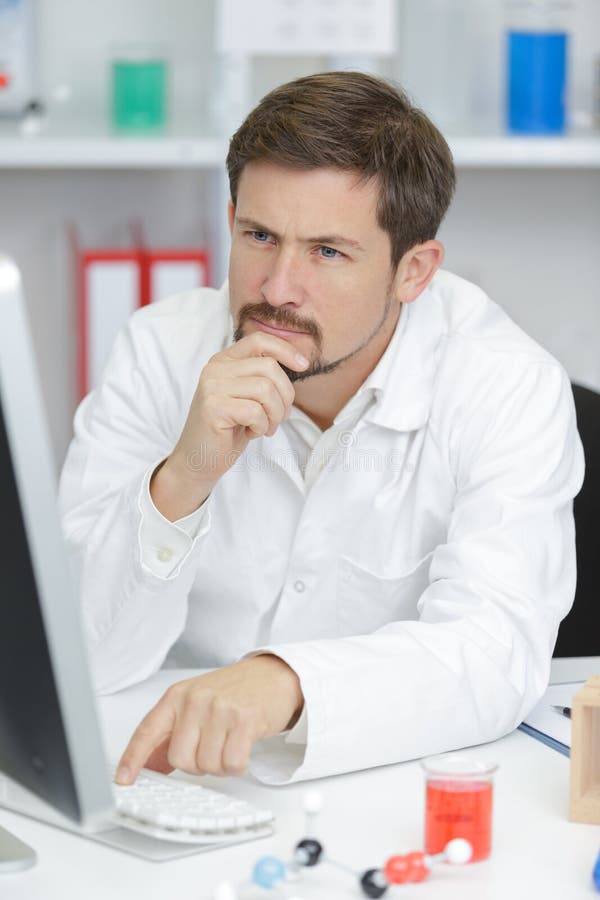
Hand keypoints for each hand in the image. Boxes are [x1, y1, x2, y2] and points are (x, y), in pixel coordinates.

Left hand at [114, 656, 303, 783]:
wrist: (273, 675)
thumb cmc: (234, 690)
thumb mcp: (197, 703)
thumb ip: (173, 732)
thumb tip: (151, 765)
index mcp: (177, 696)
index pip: (148, 730)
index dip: (133, 758)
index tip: (123, 779)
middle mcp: (196, 700)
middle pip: (180, 759)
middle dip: (196, 764)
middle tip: (211, 748)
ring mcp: (220, 709)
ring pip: (207, 766)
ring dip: (220, 765)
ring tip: (229, 743)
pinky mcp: (245, 720)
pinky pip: (232, 763)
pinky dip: (237, 765)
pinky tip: (242, 747)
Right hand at [150, 332, 308, 519]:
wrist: (200, 459)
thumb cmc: (229, 428)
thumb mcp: (248, 396)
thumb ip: (263, 376)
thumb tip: (299, 361)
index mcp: (224, 360)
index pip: (259, 340)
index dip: (285, 349)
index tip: (303, 365)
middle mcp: (215, 368)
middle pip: (269, 367)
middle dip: (285, 396)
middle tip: (279, 417)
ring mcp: (212, 387)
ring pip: (265, 389)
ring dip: (274, 414)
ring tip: (266, 427)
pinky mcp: (213, 408)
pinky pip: (255, 411)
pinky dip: (262, 426)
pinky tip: (252, 433)